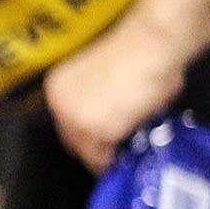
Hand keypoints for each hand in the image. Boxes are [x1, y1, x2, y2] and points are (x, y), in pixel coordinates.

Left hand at [42, 17, 185, 173]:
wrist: (150, 46)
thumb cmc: (140, 53)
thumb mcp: (108, 78)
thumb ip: (103, 101)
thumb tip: (117, 117)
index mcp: (59, 87)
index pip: (67, 122)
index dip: (87, 133)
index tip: (102, 140)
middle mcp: (59, 103)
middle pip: (72, 139)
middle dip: (95, 146)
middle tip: (116, 150)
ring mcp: (74, 119)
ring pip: (87, 151)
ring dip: (107, 154)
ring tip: (127, 154)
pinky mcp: (94, 131)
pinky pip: (101, 159)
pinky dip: (115, 162)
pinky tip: (128, 158)